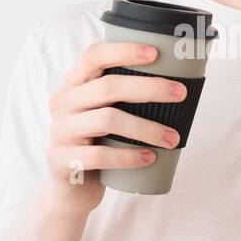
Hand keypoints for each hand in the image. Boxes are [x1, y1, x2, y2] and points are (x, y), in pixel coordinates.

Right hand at [43, 41, 186, 213]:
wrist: (69, 189)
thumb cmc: (98, 144)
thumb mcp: (104, 114)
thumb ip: (125, 98)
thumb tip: (177, 85)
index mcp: (74, 84)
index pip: (94, 56)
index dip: (124, 51)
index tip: (155, 53)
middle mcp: (63, 102)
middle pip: (107, 86)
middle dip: (149, 88)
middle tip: (180, 94)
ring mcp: (60, 131)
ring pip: (107, 120)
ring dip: (146, 128)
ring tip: (172, 138)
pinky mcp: (62, 161)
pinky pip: (100, 156)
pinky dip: (129, 157)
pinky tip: (149, 158)